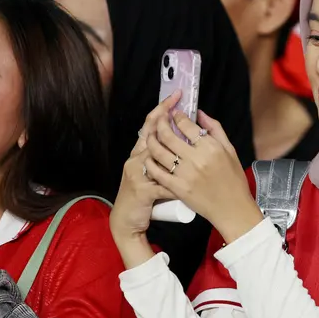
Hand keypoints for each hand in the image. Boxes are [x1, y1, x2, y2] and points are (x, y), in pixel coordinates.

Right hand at [111, 106, 177, 242]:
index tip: (175, 97)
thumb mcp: (151, 172)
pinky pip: (162, 184)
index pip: (150, 125)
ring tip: (192, 140)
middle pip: (152, 134)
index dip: (162, 109)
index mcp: (140, 152)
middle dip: (168, 120)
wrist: (126, 220)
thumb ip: (162, 155)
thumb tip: (178, 137)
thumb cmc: (143, 196)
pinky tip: (190, 180)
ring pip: (157, 156)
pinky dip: (177, 182)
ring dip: (175, 149)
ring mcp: (137, 174)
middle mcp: (135, 159)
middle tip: (183, 109)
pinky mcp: (141, 191)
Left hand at [141, 98, 262, 242]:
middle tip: (159, 122)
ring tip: (151, 136)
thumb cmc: (234, 180)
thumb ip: (215, 129)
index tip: (174, 114)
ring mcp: (185, 174)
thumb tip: (199, 113)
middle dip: (160, 124)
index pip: (187, 125)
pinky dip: (149, 162)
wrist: (232, 208)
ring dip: (151, 141)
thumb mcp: (230, 150)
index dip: (176, 116)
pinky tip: (149, 157)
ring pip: (158, 151)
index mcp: (211, 147)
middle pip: (168, 135)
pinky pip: (157, 172)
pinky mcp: (177, 188)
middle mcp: (197, 159)